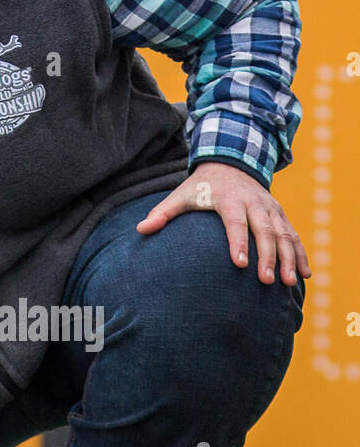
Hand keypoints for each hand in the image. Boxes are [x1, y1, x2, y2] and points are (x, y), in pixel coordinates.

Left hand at [135, 162, 310, 285]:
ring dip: (289, 258)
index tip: (240, 263)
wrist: (230, 163)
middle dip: (268, 255)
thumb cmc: (201, 187)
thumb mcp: (181, 194)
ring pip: (284, 234)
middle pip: (264, 230)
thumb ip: (162, 213)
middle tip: (266, 280)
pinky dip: (301, 254)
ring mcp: (271, 208)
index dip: (238, 242)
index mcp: (229, 199)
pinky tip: (305, 275)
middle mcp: (254, 203)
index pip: (235, 222)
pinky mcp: (280, 215)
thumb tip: (140, 230)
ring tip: (289, 283)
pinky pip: (294, 235)